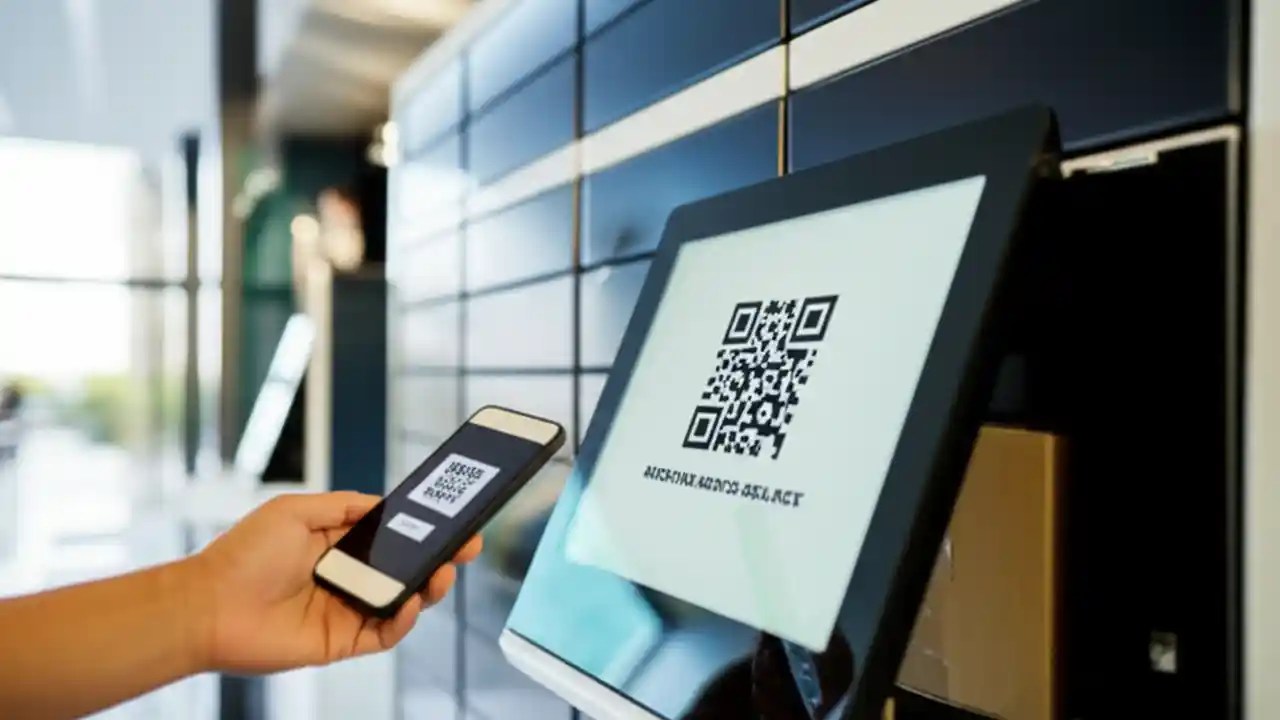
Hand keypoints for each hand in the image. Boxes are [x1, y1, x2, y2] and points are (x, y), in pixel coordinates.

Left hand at [188, 492, 481, 672]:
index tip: (454, 520)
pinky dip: (404, 619)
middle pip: (406, 568)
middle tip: (467, 547)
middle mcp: (346, 576)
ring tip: (443, 573)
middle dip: (440, 557)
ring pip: (403, 600)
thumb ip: (343, 506)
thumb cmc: (242, 555)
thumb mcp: (295, 510)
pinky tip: (411, 602)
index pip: (392, 536)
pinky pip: (384, 632)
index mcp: (336, 543)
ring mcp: (345, 609)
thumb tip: (382, 502)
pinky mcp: (340, 641)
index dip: (424, 529)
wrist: (207, 607)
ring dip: (430, 587)